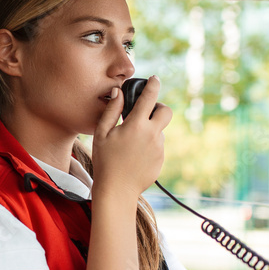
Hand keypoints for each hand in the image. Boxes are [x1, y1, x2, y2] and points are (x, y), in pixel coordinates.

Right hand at [91, 75, 171, 199]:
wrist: (117, 190)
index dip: (153, 84)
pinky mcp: (160, 160)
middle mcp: (152, 135)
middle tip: (145, 114)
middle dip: (159, 108)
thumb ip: (112, 110)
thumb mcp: (101, 133)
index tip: (155, 79)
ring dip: (149, 131)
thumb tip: (118, 92)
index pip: (149, 97)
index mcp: (137, 125)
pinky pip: (157, 147)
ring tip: (130, 144)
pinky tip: (133, 156)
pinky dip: (148, 146)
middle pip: (166, 112)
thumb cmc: (105, 161)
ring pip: (159, 131)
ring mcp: (159, 149)